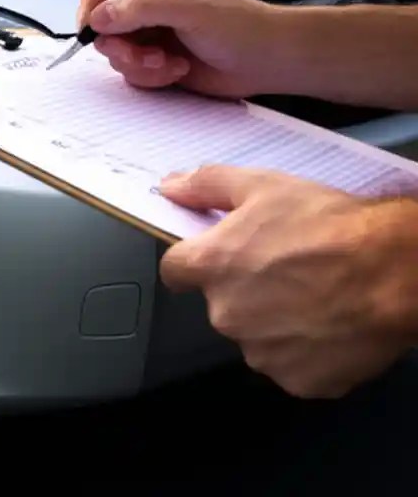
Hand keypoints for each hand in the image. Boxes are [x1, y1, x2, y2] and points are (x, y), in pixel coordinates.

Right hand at [78, 0, 289, 98]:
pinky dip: (147, 74)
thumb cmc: (238, 25)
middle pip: (98, 10)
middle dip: (117, 38)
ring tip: (167, 63)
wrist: (265, 63)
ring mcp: (144, 25)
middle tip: (137, 52)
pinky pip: (125, 66)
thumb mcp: (190, 8)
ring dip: (136, 60)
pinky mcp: (147, 53)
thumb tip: (96, 20)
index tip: (93, 22)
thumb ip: (141, 7)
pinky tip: (176, 70)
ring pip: (109, 43)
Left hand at [157, 165, 417, 397]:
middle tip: (287, 269)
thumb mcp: (264, 185)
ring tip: (315, 295)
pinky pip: (292, 364)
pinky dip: (307, 350)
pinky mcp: (297, 380)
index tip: (216, 256)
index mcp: (212, 267)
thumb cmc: (332, 226)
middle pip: (222, 303)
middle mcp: (227, 314)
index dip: (193, 261)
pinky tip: (330, 324)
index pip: (175, 270)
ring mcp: (261, 353)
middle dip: (245, 288)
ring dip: (276, 321)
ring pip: (257, 336)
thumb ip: (207, 185)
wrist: (397, 271)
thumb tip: (170, 186)